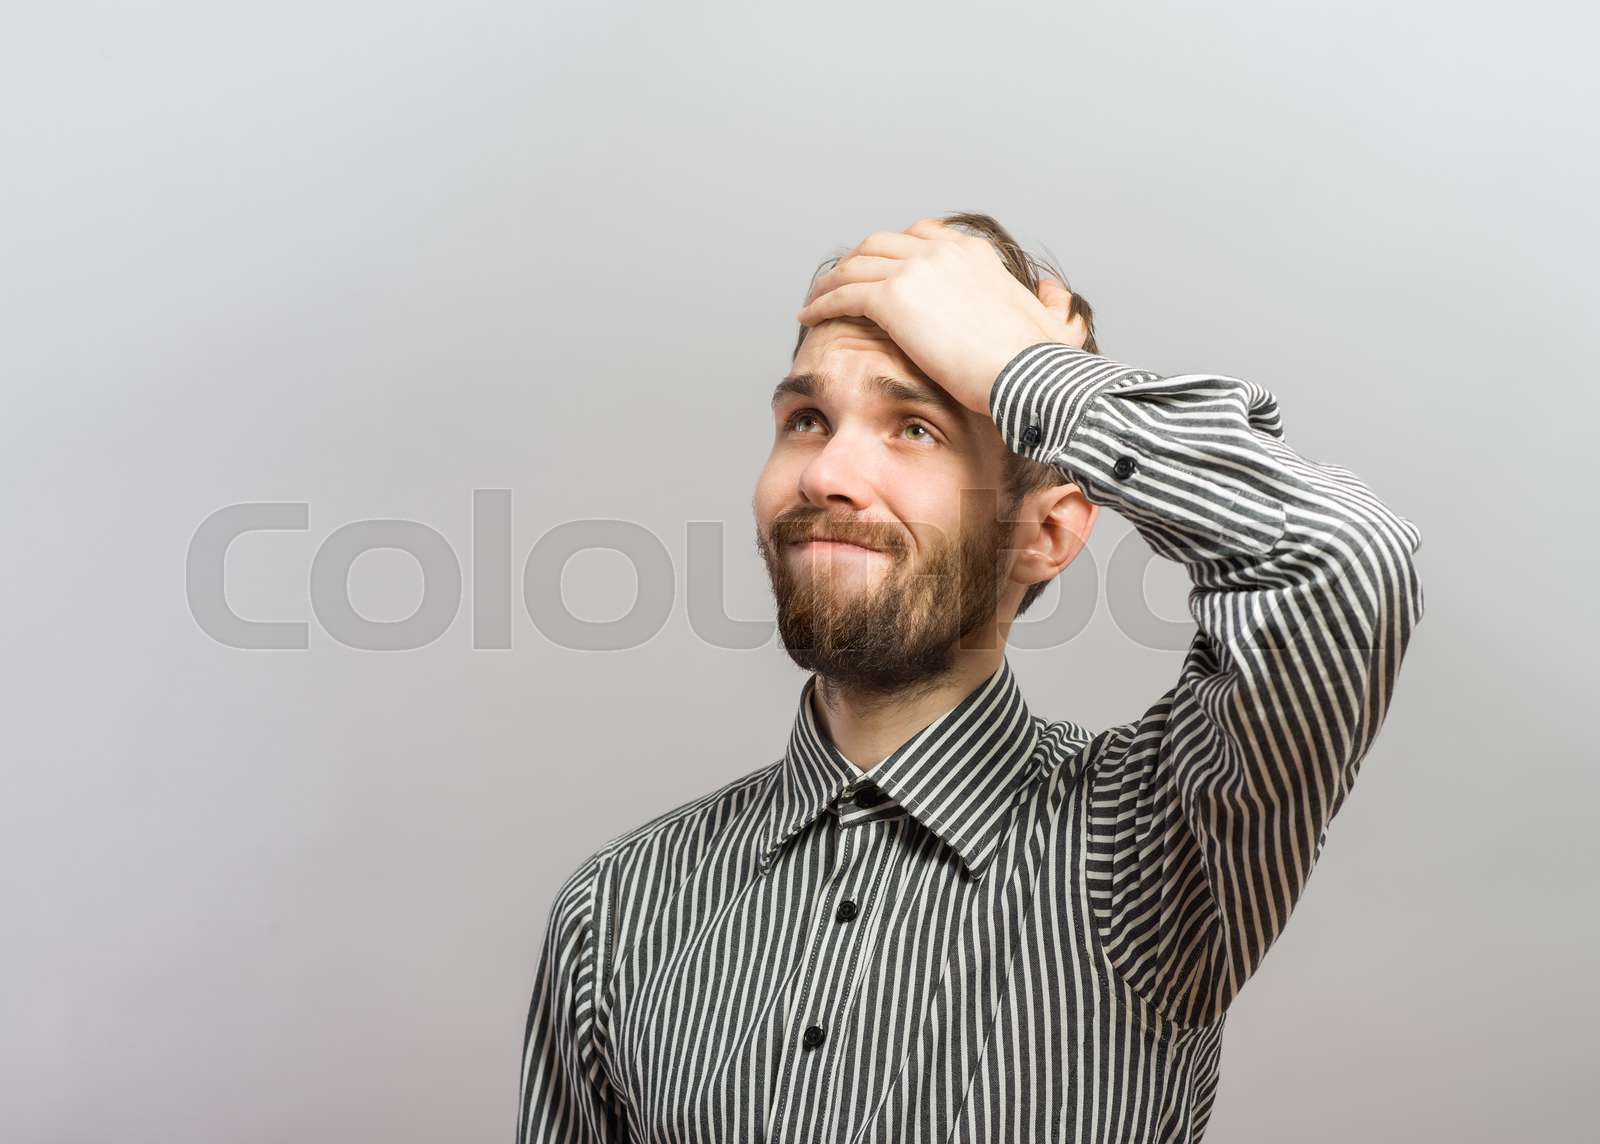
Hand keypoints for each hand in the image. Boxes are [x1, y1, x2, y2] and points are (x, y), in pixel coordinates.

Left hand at [795, 218, 1090, 415]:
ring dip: (830, 282)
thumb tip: (1055, 292)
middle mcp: (941, 250)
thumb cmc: (1042, 362)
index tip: (878, 272)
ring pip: (854, 266)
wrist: (1026, 374)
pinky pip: (844, 294)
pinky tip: (808, 317)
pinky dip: (822, 303)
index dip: (892, 253)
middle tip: (837, 284)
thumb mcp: (1057, 325)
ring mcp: (914, 270)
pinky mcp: (892, 298)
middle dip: (854, 262)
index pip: (920, 237)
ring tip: (815, 302)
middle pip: (879, 245)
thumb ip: (1055, 306)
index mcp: (972, 252)